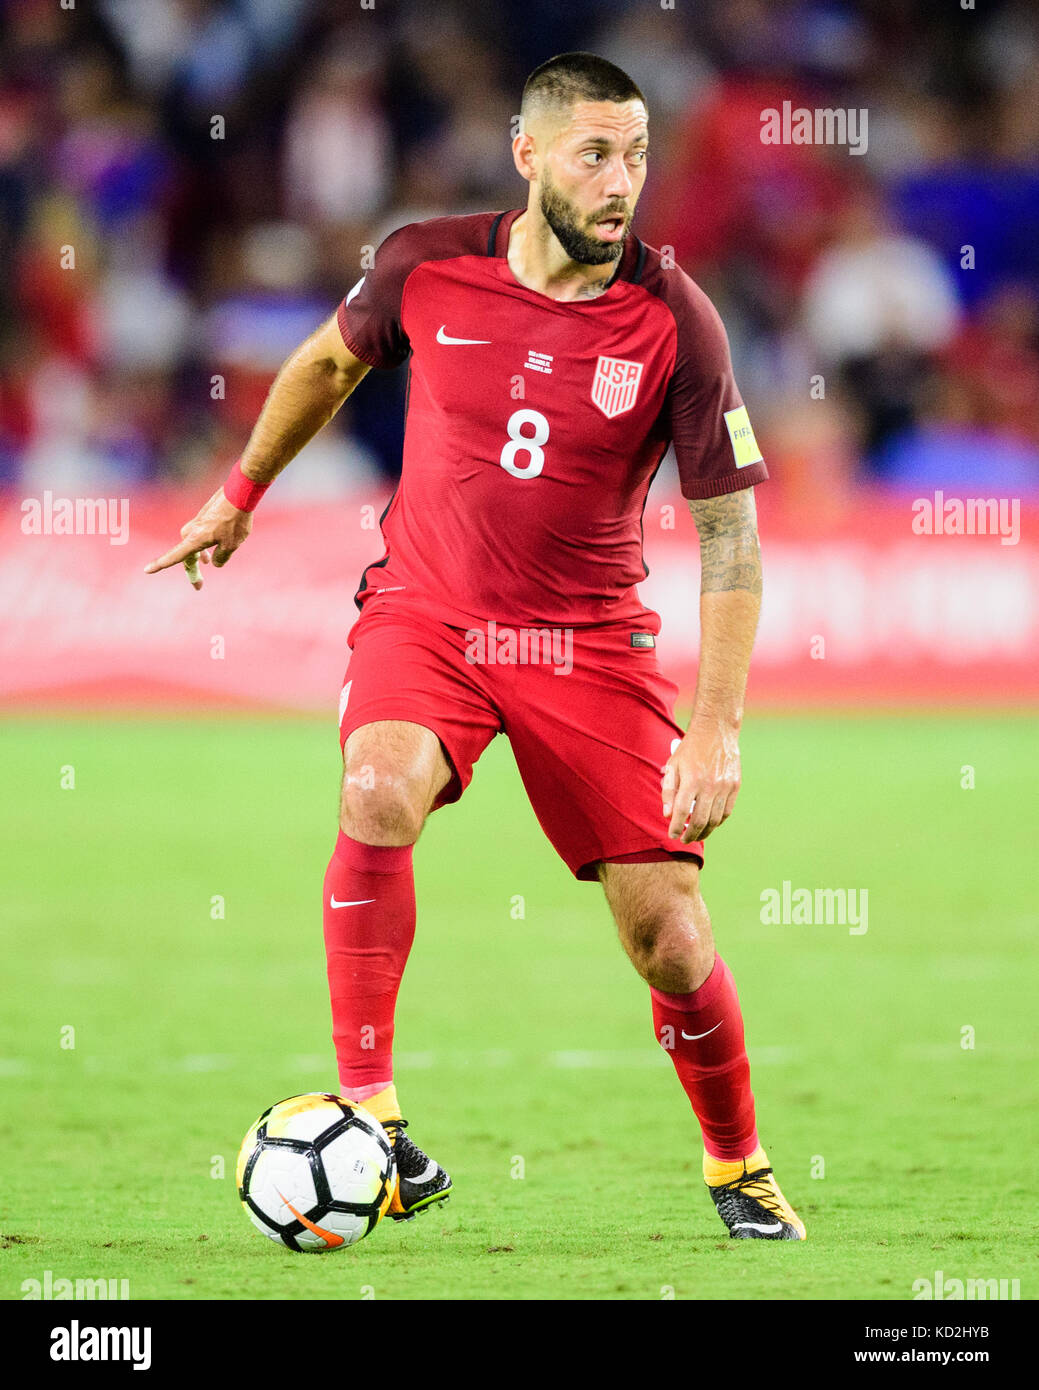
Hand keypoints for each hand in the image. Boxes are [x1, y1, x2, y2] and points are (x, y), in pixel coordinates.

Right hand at [143, 488, 252, 589]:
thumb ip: (221, 558)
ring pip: (192, 546)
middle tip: (198, 586)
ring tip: (205, 564)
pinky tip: (210, 551)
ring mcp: (196, 524)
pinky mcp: (203, 519)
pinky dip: (203, 546)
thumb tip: (214, 562)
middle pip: (187, 556)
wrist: (239, 493)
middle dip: (193, 571)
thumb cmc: (235, 521)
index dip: (160, 565)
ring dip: (198, 557)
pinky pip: (198, 537)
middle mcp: (191, 532)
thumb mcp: (231, 545)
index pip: (174, 557)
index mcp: (195, 540)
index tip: (146, 570)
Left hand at [661, 718, 740, 842]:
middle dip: (691, 835)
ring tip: (696, 835)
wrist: (716, 730)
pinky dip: (718, 821)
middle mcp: (709, 786)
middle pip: (700, 821)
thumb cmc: (691, 748)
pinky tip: (710, 824)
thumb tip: (668, 814)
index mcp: (691, 780)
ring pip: (715, 820)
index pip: (682, 812)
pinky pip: (727, 811)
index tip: (672, 835)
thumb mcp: (673, 765)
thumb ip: (668, 790)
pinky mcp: (735, 786)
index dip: (676, 827)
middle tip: (684, 839)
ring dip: (705, 832)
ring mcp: (725, 787)